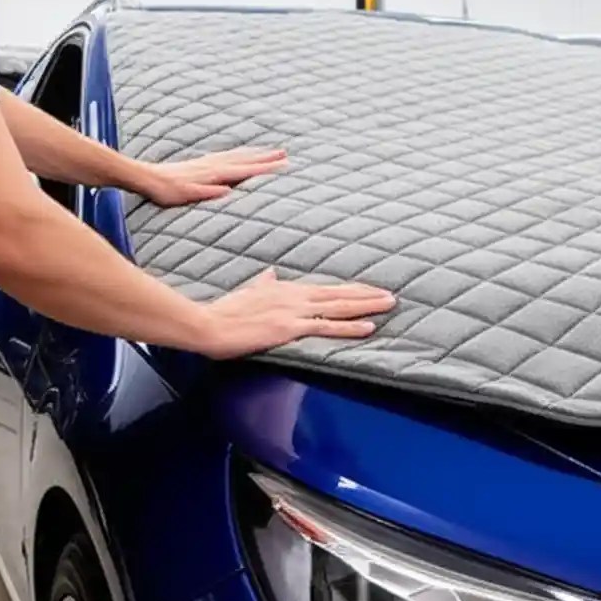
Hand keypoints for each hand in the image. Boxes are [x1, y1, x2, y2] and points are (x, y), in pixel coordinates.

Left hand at [138, 147, 288, 206]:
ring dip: (256, 153)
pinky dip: (241, 153)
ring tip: (273, 151)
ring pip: (238, 155)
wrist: (147, 178)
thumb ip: (207, 192)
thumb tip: (228, 190)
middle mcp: (214, 164)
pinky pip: (228, 155)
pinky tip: (244, 153)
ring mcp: (209, 161)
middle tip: (286, 154)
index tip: (283, 164)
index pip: (245, 170)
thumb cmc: (167, 191)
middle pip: (245, 159)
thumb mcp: (186, 195)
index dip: (265, 167)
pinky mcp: (203, 162)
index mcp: (213, 174)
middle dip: (266, 157)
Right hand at [197, 269, 396, 359]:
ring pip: (339, 307)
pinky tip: (368, 327)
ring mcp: (295, 311)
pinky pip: (327, 327)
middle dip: (367, 295)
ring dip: (366, 306)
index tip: (370, 290)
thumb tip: (270, 273)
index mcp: (287, 289)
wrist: (209, 323)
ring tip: (389, 305)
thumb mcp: (248, 291)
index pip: (327, 289)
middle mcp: (296, 297)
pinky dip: (350, 327)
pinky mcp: (290, 328)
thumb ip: (262, 283)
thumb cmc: (225, 310)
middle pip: (339, 295)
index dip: (350, 290)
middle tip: (391, 295)